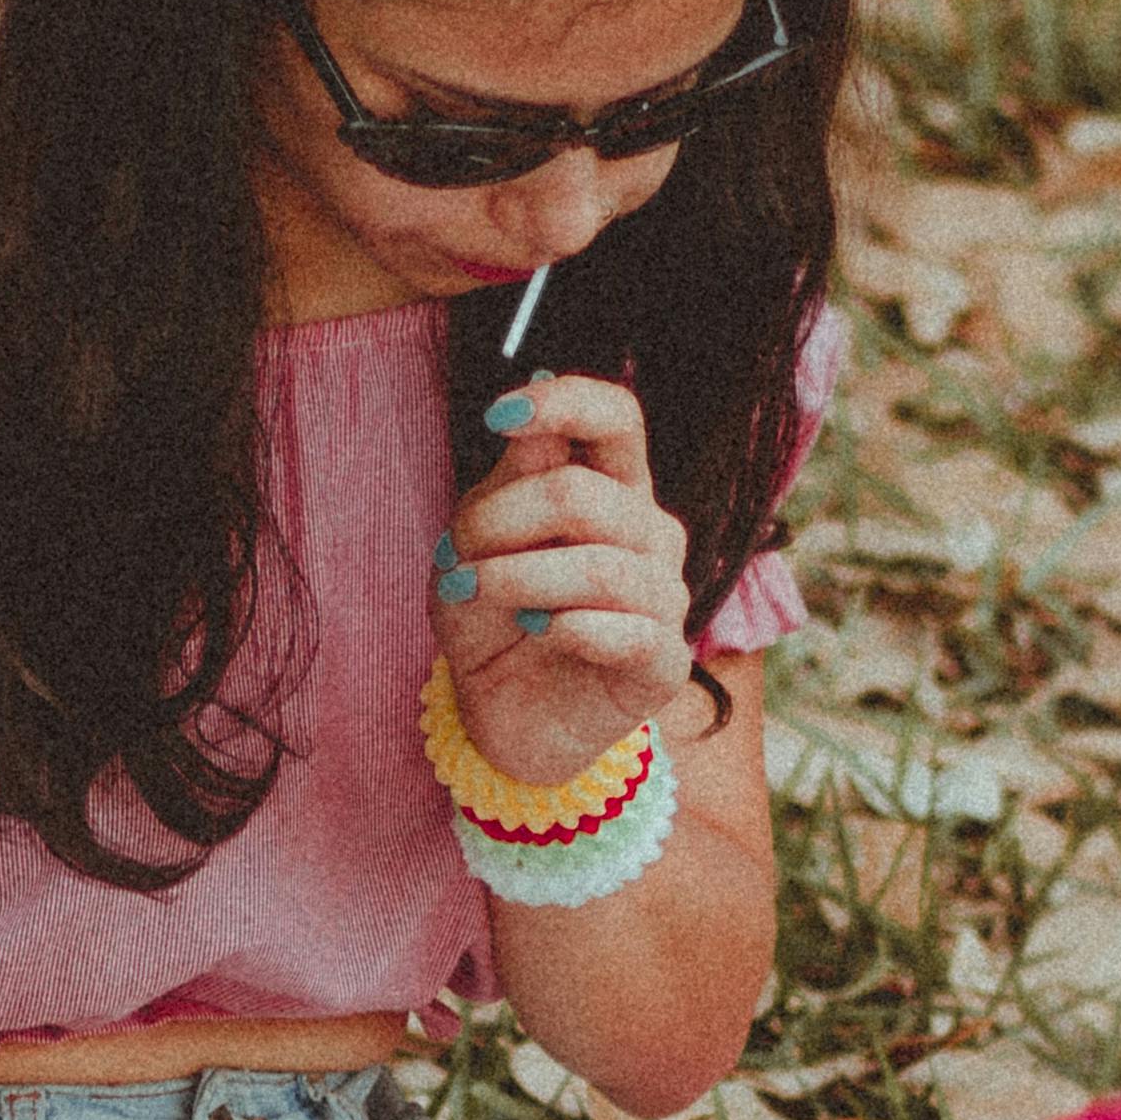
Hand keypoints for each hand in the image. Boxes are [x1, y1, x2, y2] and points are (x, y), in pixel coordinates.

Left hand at [435, 372, 692, 788]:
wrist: (500, 716)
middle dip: (499, 522)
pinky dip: (565, 629)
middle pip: (583, 494)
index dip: (564, 403)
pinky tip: (537, 633)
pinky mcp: (665, 661)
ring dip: (516, 580)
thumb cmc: (491, 619)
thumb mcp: (474, 546)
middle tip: (455, 557)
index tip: (497, 419)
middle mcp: (649, 532)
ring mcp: (665, 596)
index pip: (617, 416)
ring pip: (598, 567)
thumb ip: (508, 486)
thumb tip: (532, 414)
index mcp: (611, 487)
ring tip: (472, 595)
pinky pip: (625, 631)